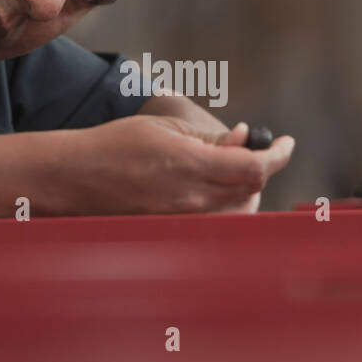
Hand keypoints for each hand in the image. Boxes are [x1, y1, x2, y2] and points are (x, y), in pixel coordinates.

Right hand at [68, 115, 294, 214]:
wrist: (74, 179)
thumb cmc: (116, 145)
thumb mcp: (167, 131)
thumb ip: (212, 139)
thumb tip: (246, 139)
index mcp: (190, 164)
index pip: (255, 167)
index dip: (278, 155)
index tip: (287, 143)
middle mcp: (190, 198)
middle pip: (252, 190)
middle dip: (262, 168)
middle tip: (254, 149)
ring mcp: (181, 219)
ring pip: (237, 210)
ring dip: (246, 189)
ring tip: (232, 167)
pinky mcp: (172, 231)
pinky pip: (215, 223)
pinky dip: (226, 206)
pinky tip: (213, 189)